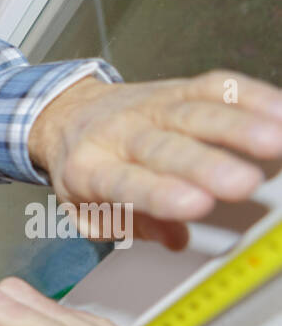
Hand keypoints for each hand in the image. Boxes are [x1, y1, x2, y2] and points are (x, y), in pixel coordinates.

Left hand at [28, 71, 281, 249]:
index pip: (125, 183)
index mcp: (90, 169)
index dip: (161, 194)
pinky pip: (214, 86)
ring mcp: (150, 108)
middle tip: (242, 184)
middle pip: (164, 147)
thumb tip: (174, 238)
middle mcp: (119, 134)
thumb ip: (127, 226)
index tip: (196, 207)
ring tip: (275, 142)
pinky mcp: (177, 87)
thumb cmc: (84, 168)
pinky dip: (250, 95)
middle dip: (206, 165)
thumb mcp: (86, 211)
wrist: (65, 114)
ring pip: (195, 112)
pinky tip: (280, 110)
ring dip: (239, 126)